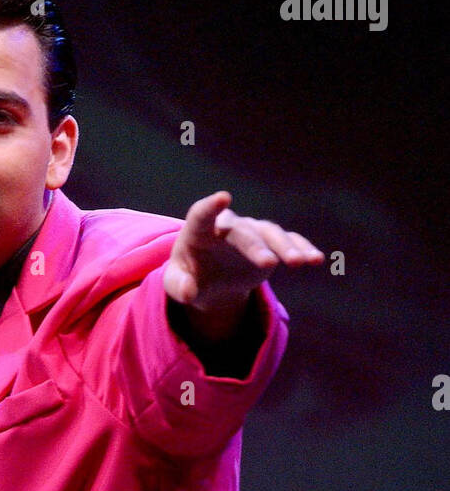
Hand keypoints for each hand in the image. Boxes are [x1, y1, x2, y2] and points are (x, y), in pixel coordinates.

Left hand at [164, 191, 323, 340]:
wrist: (208, 279)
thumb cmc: (188, 276)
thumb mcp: (175, 285)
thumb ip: (177, 287)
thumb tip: (189, 292)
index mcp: (198, 232)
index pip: (202, 214)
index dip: (211, 206)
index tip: (224, 197)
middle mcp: (228, 227)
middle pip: (242, 233)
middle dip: (256, 247)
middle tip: (269, 264)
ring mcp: (252, 232)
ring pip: (270, 234)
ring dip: (285, 247)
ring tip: (300, 262)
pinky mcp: (270, 244)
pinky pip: (288, 242)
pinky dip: (302, 248)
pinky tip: (316, 259)